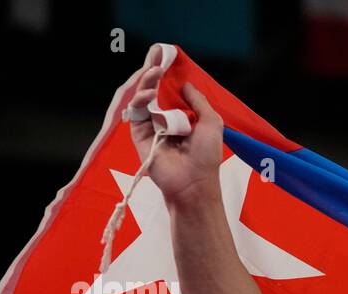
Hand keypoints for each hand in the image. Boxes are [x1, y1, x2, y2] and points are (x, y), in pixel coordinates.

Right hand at [127, 67, 222, 203]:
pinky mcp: (139, 135)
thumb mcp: (211, 123)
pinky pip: (136, 113)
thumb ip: (199, 102)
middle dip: (154, 73)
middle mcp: (165, 121)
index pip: (172, 93)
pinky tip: (149, 93)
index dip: (168, 76)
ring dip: (147, 83)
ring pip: (144, 99)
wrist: (193, 183)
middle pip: (155, 92)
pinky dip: (141, 99)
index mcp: (183, 119)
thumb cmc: (206, 156)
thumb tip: (186, 84)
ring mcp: (151, 128)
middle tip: (156, 56)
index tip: (165, 57)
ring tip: (154, 71)